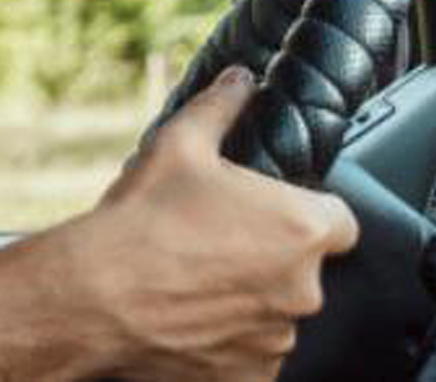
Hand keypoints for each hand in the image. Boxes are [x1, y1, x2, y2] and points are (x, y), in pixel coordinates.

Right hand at [58, 67, 357, 380]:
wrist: (95, 296)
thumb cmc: (141, 223)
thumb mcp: (179, 145)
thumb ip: (221, 108)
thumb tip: (239, 82)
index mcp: (299, 228)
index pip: (340, 220)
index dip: (308, 211)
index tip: (272, 210)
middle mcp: (302, 289)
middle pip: (302, 268)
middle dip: (268, 255)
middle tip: (216, 240)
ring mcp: (276, 339)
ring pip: (275, 311)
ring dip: (248, 298)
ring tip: (193, 278)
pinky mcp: (249, 375)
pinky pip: (250, 354)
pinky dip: (228, 340)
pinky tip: (188, 315)